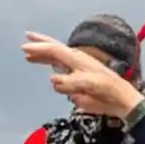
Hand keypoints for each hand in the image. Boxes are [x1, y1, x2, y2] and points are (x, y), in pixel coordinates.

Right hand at [21, 32, 144, 117]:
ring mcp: (75, 73)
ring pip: (55, 62)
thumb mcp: (89, 84)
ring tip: (29, 57)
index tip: (24, 47)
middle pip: (54, 52)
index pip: (54, 50)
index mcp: (77, 59)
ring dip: (42, 59)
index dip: (39, 48)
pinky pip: (60, 79)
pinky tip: (50, 75)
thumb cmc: (107, 88)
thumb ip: (69, 82)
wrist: (120, 100)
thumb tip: (53, 80)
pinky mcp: (76, 85)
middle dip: (39, 47)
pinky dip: (53, 74)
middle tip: (24, 44)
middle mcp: (74, 63)